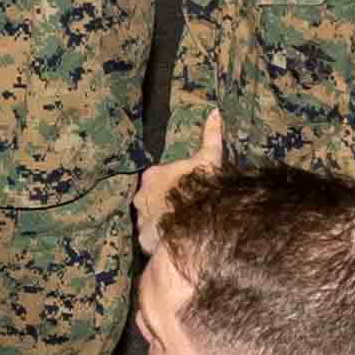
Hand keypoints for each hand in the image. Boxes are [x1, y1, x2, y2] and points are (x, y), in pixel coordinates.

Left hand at [132, 105, 225, 254]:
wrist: (192, 228)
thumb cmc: (200, 189)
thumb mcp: (208, 159)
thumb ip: (210, 136)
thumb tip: (214, 112)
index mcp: (152, 175)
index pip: (159, 176)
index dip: (174, 181)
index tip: (186, 188)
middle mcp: (140, 196)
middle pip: (151, 197)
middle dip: (164, 201)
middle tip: (185, 208)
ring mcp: (140, 219)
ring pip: (149, 218)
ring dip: (162, 221)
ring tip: (181, 227)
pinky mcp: (143, 239)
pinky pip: (151, 238)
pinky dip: (161, 239)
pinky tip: (175, 242)